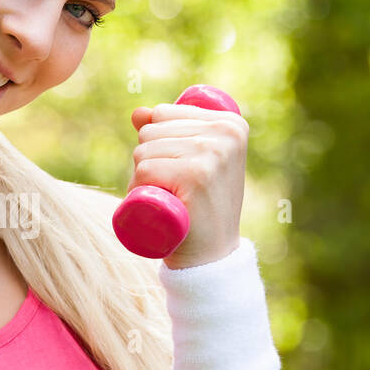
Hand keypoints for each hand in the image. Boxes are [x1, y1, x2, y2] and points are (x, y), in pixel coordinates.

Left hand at [129, 101, 248, 267]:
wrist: (211, 257)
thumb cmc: (199, 208)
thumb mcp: (191, 162)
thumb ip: (166, 131)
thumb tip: (138, 113)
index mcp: (231, 123)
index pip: (162, 113)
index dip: (158, 143)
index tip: (182, 171)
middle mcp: (226, 133)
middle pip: (150, 131)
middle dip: (149, 161)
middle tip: (175, 190)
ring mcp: (212, 153)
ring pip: (143, 151)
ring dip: (143, 178)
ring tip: (170, 198)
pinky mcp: (196, 175)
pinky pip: (144, 169)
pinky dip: (139, 189)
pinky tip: (163, 205)